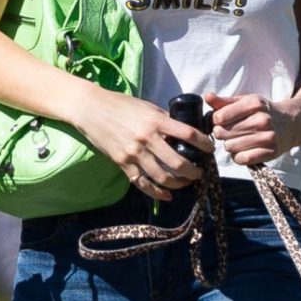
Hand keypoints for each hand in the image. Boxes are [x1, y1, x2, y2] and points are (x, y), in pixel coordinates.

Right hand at [75, 91, 212, 201]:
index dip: (204, 144)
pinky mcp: (122, 163)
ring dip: (179, 183)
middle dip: (194, 171)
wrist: (91, 109)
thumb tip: (184, 130)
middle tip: (199, 172)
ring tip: (186, 182)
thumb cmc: (120, 105)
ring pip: (162, 177)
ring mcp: (134, 153)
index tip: (210, 149)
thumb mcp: (147, 107)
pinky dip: (157, 193)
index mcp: (156, 121)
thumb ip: (165, 119)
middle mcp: (147, 138)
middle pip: (178, 162)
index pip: (189, 134)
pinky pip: (142, 183)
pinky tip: (167, 195)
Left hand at [203, 91, 293, 168]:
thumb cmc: (263, 111)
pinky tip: (243, 150)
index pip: (220, 117)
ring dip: (229, 146)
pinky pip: (242, 159)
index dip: (216, 120)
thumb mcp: (246, 101)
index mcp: (254, 103)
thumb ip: (224, 101)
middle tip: (229, 132)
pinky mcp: (270, 152)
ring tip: (237, 140)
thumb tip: (207, 96)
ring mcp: (267, 137)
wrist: (291, 123)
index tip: (221, 121)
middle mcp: (262, 120)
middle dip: (221, 133)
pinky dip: (238, 156)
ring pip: (230, 147)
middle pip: (223, 133)